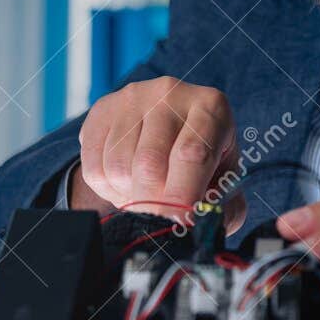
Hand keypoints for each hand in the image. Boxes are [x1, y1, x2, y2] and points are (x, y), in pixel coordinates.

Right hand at [73, 77, 246, 227]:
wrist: (167, 127)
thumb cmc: (201, 158)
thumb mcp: (223, 178)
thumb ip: (226, 208)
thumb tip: (204, 226)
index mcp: (210, 107)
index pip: (192, 154)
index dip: (182, 195)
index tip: (178, 222)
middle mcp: (170, 93)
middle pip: (149, 164)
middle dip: (152, 203)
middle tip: (160, 216)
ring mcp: (132, 97)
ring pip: (118, 168)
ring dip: (128, 196)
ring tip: (145, 192)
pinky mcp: (103, 109)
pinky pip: (93, 166)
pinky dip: (107, 189)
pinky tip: (125, 182)